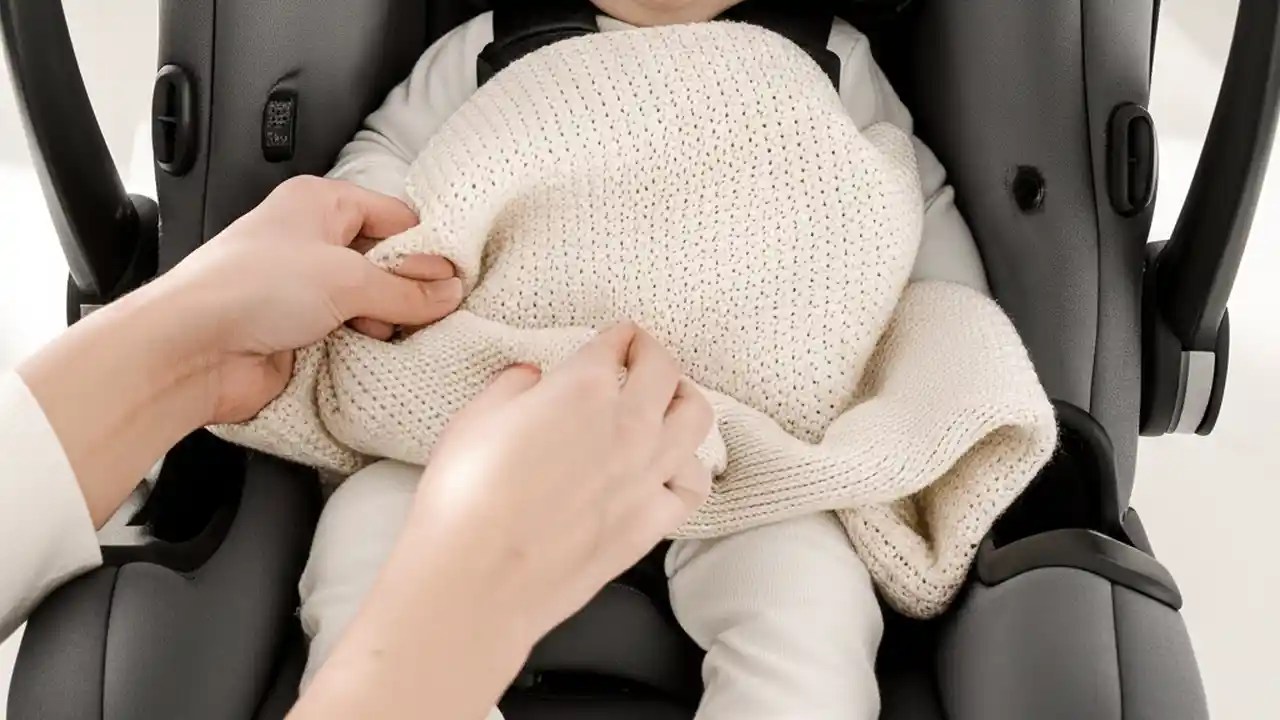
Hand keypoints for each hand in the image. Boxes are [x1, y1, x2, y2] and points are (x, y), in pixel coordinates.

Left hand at [156, 176, 463, 422]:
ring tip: (395, 334)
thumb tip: (450, 291)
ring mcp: (305, 287)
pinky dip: (367, 343)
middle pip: (385, 261)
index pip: (395, 216)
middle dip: (409, 289)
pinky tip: (377, 352)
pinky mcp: (300, 330)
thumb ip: (406, 289)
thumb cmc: (252, 289)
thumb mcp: (347, 279)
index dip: (425, 247)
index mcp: (320, 202)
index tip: (454, 278)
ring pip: (371, 300)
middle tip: (430, 311)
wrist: (191, 351)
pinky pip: (351, 333)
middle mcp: (312, 239)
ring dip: (387, 320)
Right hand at [296, 322, 713, 718]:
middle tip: (643, 353)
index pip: (615, 343)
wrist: (478, 578)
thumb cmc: (466, 496)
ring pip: (696, 418)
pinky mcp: (653, 521)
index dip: (616, 335)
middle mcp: (628, 423)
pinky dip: (687, 467)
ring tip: (671, 401)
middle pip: (665, 370)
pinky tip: (672, 466)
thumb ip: (512, 386)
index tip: (615, 336)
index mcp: (584, 387)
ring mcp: (648, 474)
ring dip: (684, 399)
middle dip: (654, 352)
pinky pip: (692, 484)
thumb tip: (531, 378)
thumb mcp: (475, 418)